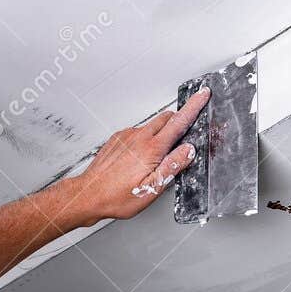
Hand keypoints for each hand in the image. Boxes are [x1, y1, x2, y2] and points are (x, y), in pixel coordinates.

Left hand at [54, 87, 209, 224]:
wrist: (88, 195)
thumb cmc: (116, 196)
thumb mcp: (152, 189)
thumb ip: (172, 166)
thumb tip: (189, 150)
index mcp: (151, 149)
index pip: (178, 122)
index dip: (193, 107)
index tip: (202, 94)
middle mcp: (138, 138)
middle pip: (166, 119)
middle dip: (179, 121)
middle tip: (184, 134)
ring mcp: (126, 136)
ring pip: (151, 126)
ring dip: (161, 133)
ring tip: (157, 157)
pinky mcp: (118, 139)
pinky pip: (138, 132)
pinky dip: (145, 139)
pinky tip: (140, 158)